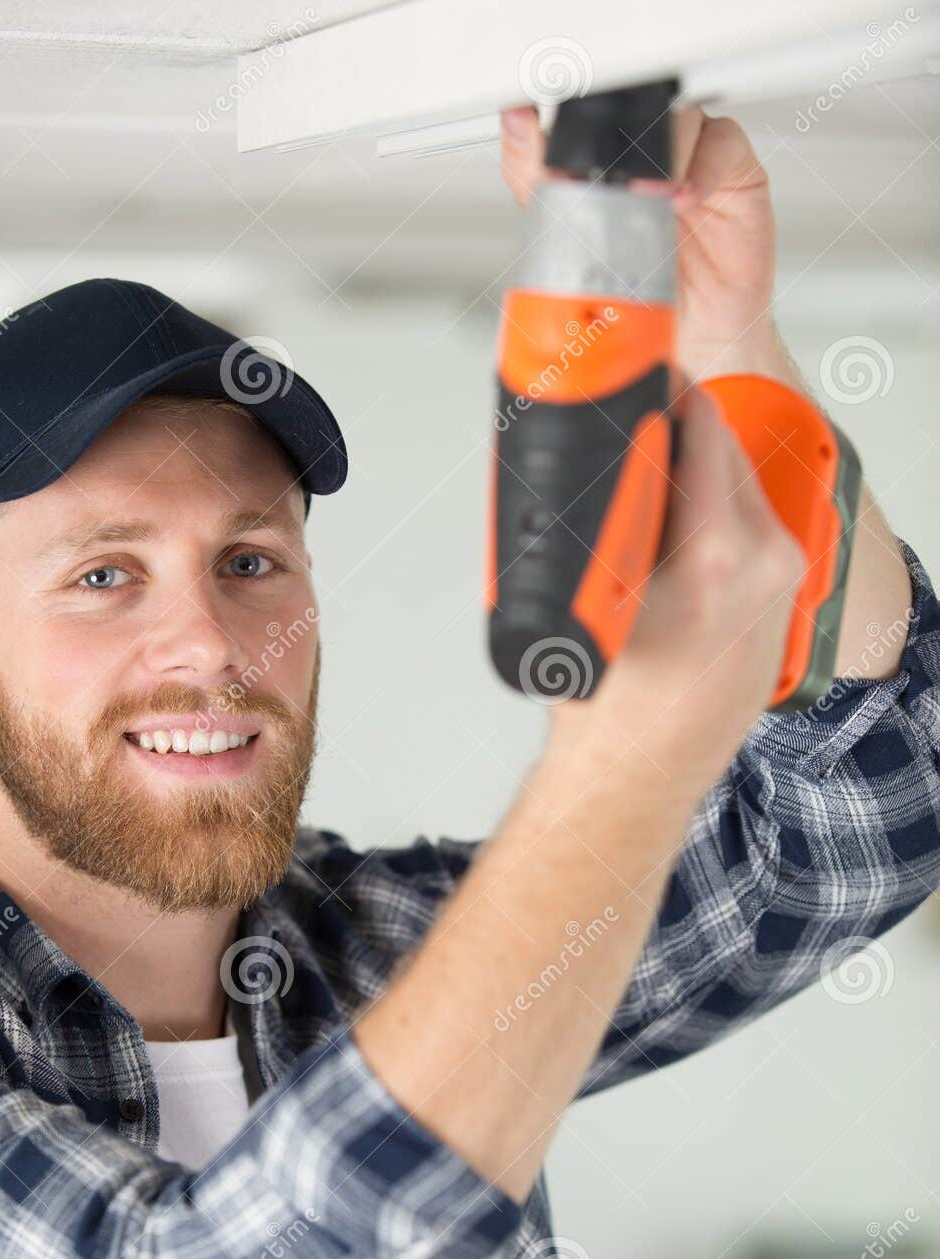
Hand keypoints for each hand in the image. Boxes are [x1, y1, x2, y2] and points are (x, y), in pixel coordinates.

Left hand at [499, 104, 776, 381]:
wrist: (698, 332)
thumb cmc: (644, 290)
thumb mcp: (578, 247)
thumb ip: (539, 186)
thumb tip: (513, 126)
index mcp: (605, 155)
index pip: (580, 111)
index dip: (559, 110)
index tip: (533, 113)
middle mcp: (648, 146)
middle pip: (630, 106)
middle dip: (611, 137)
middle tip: (597, 176)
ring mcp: (693, 151)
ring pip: (676, 115)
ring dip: (658, 154)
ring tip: (646, 196)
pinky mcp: (733, 167)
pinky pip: (722, 143)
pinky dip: (701, 168)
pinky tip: (683, 200)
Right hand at [547, 384, 803, 790]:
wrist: (642, 775)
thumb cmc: (607, 711)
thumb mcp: (584, 596)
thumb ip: (597, 511)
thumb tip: (591, 444)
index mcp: (713, 558)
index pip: (697, 422)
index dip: (656, 389)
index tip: (626, 372)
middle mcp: (762, 562)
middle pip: (719, 441)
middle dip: (666, 430)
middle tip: (616, 429)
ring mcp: (781, 577)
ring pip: (733, 476)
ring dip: (686, 469)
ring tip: (633, 493)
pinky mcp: (785, 588)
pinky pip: (745, 515)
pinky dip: (705, 508)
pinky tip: (663, 534)